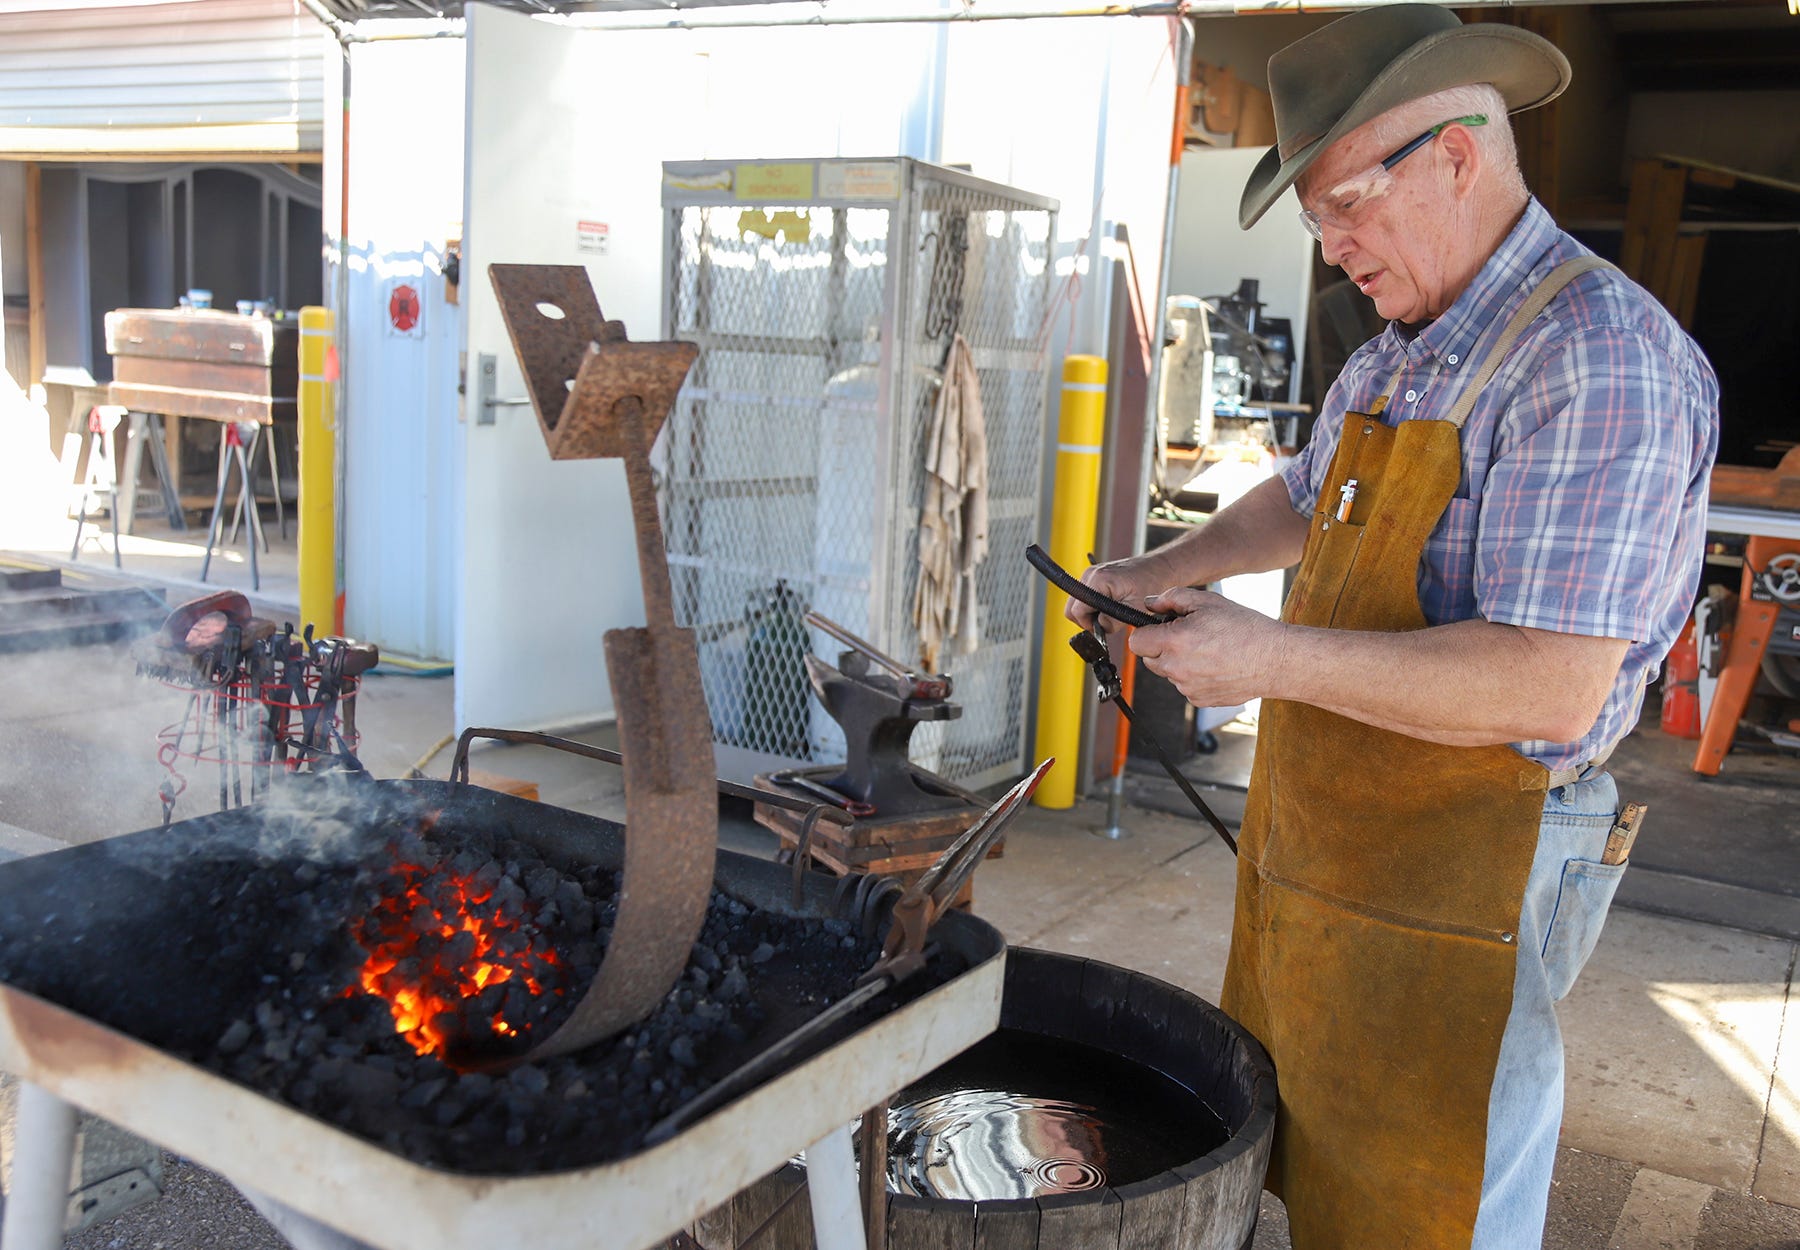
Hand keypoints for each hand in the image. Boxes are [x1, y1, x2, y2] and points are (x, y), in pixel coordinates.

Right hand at [1065, 550, 1181, 631]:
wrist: (1161, 569)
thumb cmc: (1152, 583)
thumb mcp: (1134, 608)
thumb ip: (1112, 621)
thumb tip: (1099, 629)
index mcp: (1097, 580)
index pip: (1076, 611)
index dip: (1089, 625)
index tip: (1105, 627)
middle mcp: (1090, 575)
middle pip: (1072, 608)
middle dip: (1087, 621)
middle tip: (1108, 623)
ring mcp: (1091, 575)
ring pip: (1077, 604)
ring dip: (1092, 614)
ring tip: (1113, 614)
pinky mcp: (1096, 578)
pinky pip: (1086, 599)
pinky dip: (1095, 607)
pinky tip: (1112, 607)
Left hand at [1128, 588, 1286, 708]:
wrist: (1274, 660)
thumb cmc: (1245, 629)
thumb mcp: (1207, 602)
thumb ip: (1171, 598)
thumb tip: (1150, 603)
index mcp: (1174, 642)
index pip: (1136, 643)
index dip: (1147, 632)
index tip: (1160, 628)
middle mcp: (1176, 669)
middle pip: (1149, 660)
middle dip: (1161, 647)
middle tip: (1188, 636)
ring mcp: (1187, 688)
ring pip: (1168, 673)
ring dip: (1178, 662)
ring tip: (1208, 649)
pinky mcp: (1199, 701)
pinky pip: (1185, 686)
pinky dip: (1193, 677)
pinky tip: (1215, 665)